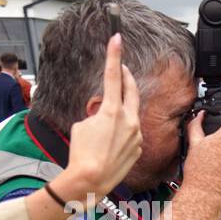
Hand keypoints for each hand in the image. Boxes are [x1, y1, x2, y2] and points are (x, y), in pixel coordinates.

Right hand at [61, 33, 141, 204]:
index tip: (116, 39)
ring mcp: (136, 135)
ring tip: (104, 121)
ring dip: (121, 109)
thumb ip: (98, 113)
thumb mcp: (82, 125)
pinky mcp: (138, 147)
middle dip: (126, 77)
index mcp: (112, 111)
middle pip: (131, 90)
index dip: (114, 55)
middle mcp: (130, 121)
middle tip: (122, 68)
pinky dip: (122, 131)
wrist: (90, 180)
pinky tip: (110, 143)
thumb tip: (106, 114)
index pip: (113, 76)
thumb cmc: (81, 152)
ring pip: (131, 113)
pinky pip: (131, 132)